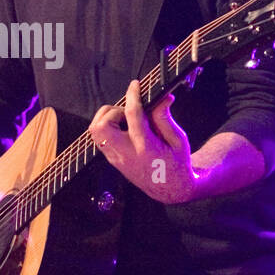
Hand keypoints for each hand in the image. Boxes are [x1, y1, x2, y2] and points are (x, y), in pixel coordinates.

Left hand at [89, 80, 199, 203]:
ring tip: (126, 120)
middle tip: (129, 112)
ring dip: (107, 119)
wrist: (170, 189)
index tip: (135, 85)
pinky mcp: (113, 160)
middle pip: (101, 126)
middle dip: (112, 111)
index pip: (133, 116)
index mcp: (146, 148)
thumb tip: (162, 97)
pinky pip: (100, 139)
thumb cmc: (178, 163)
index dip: (133, 96)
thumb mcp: (178, 140)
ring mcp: (116, 159)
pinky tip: (125, 129)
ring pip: (96, 132)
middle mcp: (126, 154)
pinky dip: (108, 128)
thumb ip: (165, 118)